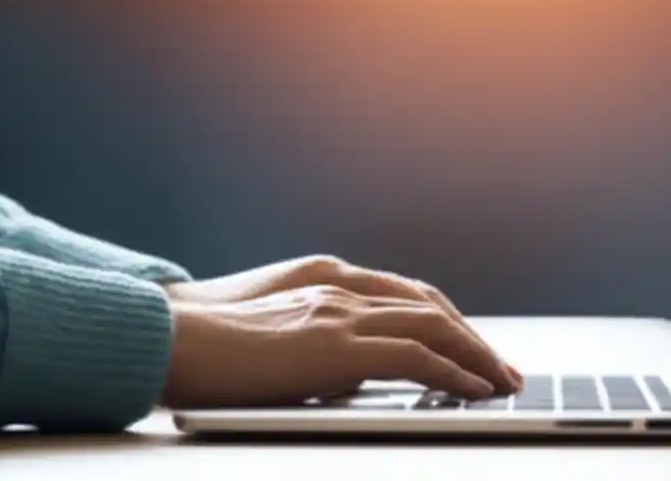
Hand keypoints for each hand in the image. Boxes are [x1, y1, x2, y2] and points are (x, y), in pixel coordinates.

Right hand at [162, 285, 515, 407]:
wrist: (164, 339)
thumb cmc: (207, 347)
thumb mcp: (276, 338)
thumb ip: (321, 345)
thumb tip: (355, 376)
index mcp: (328, 282)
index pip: (409, 298)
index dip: (449, 324)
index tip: (475, 349)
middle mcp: (342, 290)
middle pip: (431, 308)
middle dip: (475, 340)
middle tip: (506, 371)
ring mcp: (339, 313)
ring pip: (433, 326)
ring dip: (476, 355)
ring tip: (503, 382)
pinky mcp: (334, 346)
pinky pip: (413, 356)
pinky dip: (451, 370)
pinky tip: (472, 388)